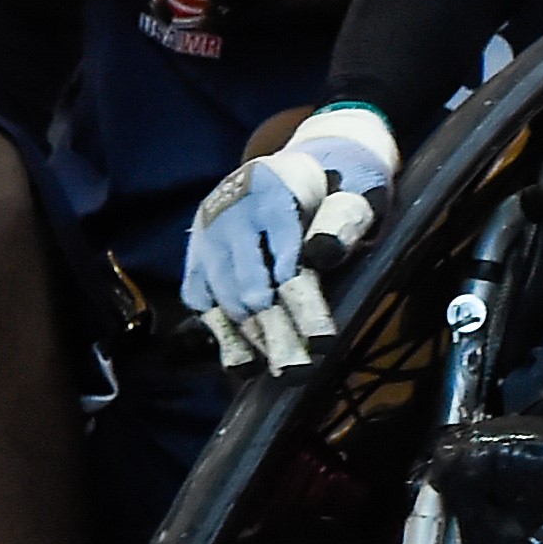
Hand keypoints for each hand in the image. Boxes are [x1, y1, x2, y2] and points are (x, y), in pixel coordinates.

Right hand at [180, 103, 399, 369]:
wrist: (285, 173)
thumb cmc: (327, 189)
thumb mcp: (347, 193)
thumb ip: (341, 220)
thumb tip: (323, 254)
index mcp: (273, 189)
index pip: (286, 255)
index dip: (304, 301)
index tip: (323, 340)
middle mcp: (230, 213)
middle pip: (252, 284)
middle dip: (278, 330)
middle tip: (300, 371)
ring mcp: (207, 238)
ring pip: (224, 297)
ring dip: (253, 338)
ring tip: (284, 371)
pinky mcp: (195, 258)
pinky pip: (202, 301)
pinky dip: (223, 332)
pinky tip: (247, 363)